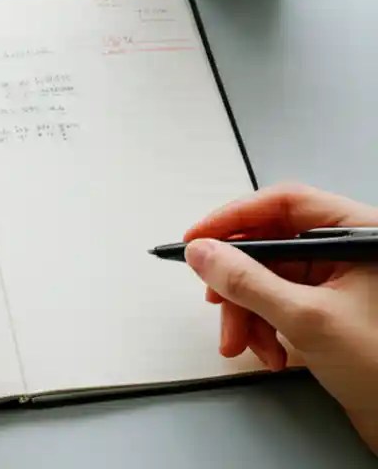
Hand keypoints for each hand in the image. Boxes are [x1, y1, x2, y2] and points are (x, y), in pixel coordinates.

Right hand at [184, 183, 377, 452]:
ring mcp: (340, 280)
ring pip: (270, 278)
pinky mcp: (330, 308)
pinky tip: (270, 353)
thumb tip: (202, 252)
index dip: (235, 218)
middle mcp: (349, 252)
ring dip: (247, 312)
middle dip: (238, 282)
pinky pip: (280, 303)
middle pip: (271, 244)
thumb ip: (248, 282)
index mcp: (360, 235)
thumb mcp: (306, 319)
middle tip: (216, 303)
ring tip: (243, 345)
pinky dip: (265, 326)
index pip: (286, 204)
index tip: (197, 239)